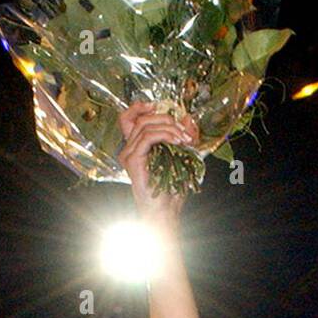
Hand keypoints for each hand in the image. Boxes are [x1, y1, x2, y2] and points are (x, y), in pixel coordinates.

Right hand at [117, 100, 199, 224]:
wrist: (165, 211)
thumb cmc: (171, 190)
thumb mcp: (182, 157)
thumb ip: (184, 137)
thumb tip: (189, 118)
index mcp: (136, 147)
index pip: (129, 118)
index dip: (140, 107)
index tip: (159, 105)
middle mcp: (129, 148)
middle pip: (141, 118)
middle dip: (166, 119)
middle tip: (185, 131)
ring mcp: (129, 154)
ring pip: (146, 125)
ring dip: (170, 128)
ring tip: (185, 139)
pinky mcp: (133, 160)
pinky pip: (148, 137)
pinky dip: (165, 134)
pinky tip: (178, 141)